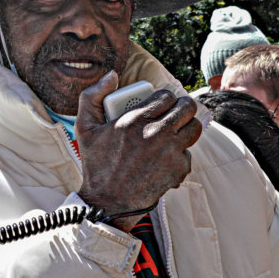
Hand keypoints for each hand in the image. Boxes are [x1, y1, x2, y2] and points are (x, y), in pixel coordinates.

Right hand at [76, 71, 201, 231]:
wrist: (108, 202)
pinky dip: (179, 154)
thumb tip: (113, 75)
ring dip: (185, 127)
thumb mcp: (84, 127)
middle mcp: (156, 134)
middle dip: (181, 107)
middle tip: (173, 113)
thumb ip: (92, 96)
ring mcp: (170, 152)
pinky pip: (189, 153)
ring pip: (194, 128)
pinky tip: (165, 158)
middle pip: (187, 108)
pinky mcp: (178, 169)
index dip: (164, 98)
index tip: (158, 105)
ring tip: (173, 132)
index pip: (166, 96)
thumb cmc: (96, 164)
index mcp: (135, 120)